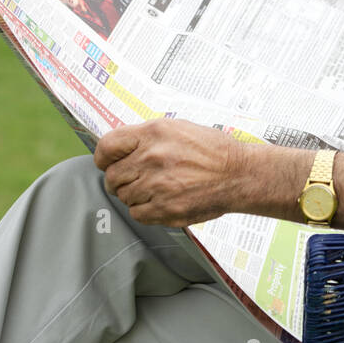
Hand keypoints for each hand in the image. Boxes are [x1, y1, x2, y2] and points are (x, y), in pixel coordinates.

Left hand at [94, 118, 243, 226]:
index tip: (108, 163)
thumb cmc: (212, 150)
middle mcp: (152, 157)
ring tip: (156, 188)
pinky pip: (138, 213)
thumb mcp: (178, 128)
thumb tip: (120, 149)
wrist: (239, 174)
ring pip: (124, 196)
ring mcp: (158, 185)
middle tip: (136, 179)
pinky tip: (161, 201)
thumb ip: (147, 137)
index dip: (104, 158)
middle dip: (121, 180)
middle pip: (112, 176)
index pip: (107, 147)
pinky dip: (145, 210)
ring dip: (135, 195)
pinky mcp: (166, 208)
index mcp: (153, 133)